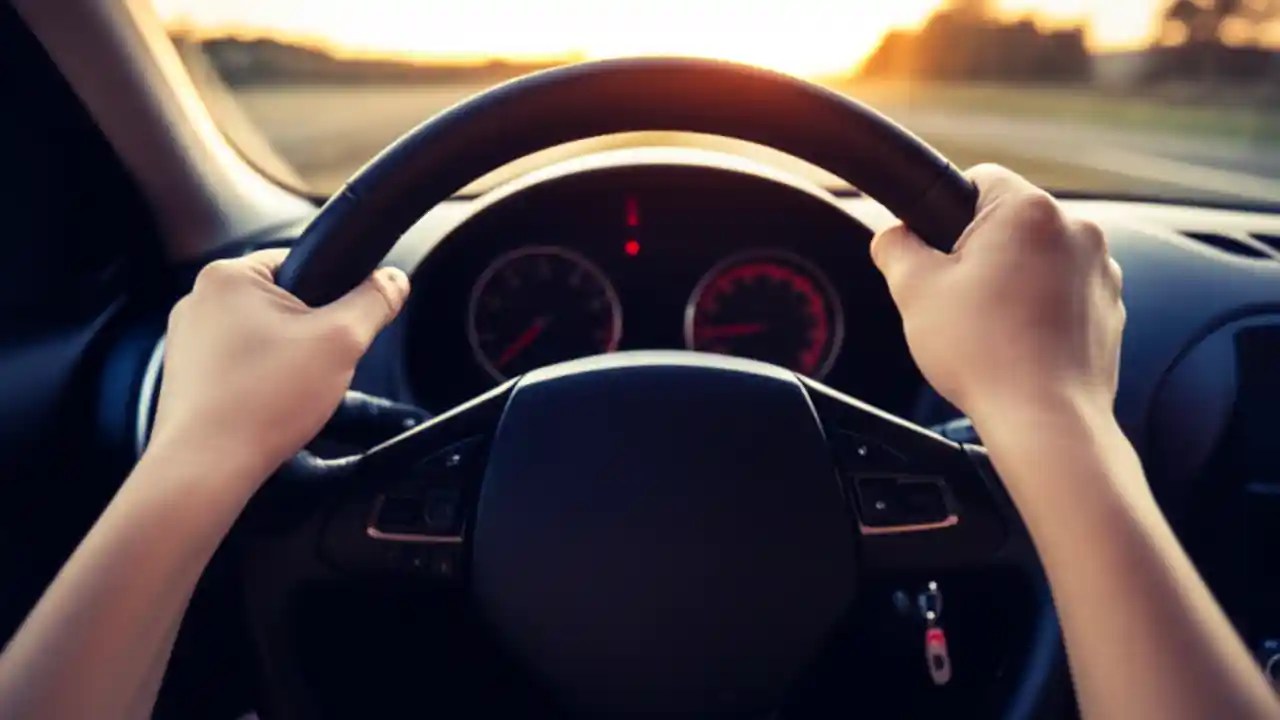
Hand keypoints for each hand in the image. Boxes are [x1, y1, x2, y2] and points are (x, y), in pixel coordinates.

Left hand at [147, 249, 408, 489]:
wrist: (207, 466)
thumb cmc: (262, 401)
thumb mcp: (341, 342)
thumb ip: (374, 302)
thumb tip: (393, 280)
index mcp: (228, 276)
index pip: (299, 262)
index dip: (332, 296)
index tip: (339, 330)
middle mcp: (198, 300)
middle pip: (282, 304)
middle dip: (309, 335)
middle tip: (318, 367)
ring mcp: (187, 340)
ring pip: (262, 338)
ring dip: (285, 361)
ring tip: (290, 392)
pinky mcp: (187, 376)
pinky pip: (240, 368)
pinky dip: (260, 384)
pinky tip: (269, 407)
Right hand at [870, 164, 1123, 424]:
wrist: (1045, 419)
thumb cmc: (983, 354)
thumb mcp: (913, 291)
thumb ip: (895, 246)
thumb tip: (893, 235)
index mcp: (1028, 210)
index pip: (978, 178)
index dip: (946, 213)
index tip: (937, 253)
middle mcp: (1077, 229)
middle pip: (1010, 221)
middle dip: (980, 251)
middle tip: (955, 298)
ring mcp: (1101, 269)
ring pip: (1039, 257)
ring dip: (1013, 279)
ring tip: (989, 326)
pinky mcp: (1111, 307)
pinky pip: (1065, 291)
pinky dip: (1041, 308)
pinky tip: (1018, 342)